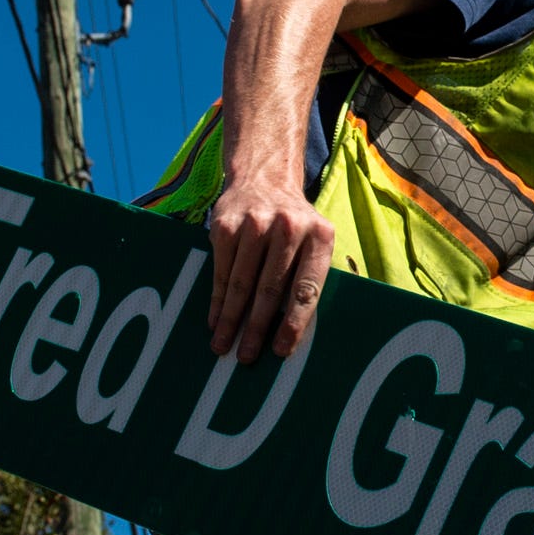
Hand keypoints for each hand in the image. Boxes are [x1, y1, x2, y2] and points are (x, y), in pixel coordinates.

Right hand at [205, 175, 334, 361]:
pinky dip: (217, 300)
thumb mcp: (314, 240)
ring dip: (230, 320)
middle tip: (247, 356)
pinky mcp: (226, 225)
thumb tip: (294, 333)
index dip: (293, 323)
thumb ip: (308, 276)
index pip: (306, 288)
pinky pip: (221, 271)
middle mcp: (288, 227)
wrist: (264, 177)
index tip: (280, 351)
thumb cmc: (294, 224)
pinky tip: (214, 320)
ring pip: (241, 284)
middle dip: (256, 328)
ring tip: (223, 346)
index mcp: (319, 236)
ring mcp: (255, 224)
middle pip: (270, 290)